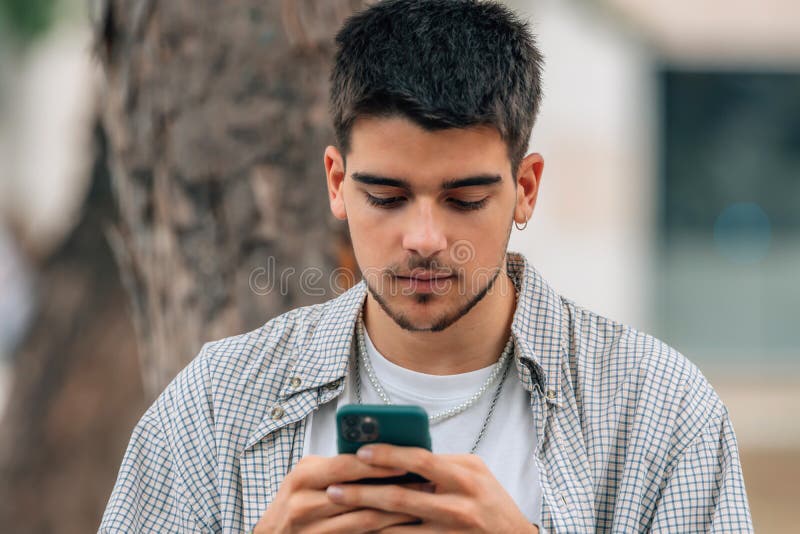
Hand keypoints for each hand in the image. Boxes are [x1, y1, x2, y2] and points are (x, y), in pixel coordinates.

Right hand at [252, 454, 420, 532]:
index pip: (346, 466)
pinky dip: (384, 530)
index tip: (407, 461)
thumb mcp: (309, 475)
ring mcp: (310, 530)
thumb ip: (337, 465)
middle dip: (395, 490)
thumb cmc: (297, 498)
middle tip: (425, 484)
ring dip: (396, 513)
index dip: (378, 464)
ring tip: (421, 504)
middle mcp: (303, 504)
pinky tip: (403, 524)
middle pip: (358, 496)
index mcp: (304, 476)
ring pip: (363, 521)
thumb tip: (381, 451)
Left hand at [325, 444, 537, 532]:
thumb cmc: (491, 500)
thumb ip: (440, 462)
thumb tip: (400, 452)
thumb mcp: (473, 472)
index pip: (421, 460)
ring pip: (397, 526)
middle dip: (362, 492)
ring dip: (364, 518)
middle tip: (332, 488)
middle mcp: (458, 505)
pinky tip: (359, 531)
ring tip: (338, 510)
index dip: (389, 454)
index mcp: (464, 476)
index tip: (360, 451)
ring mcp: (450, 532)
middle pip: (401, 496)